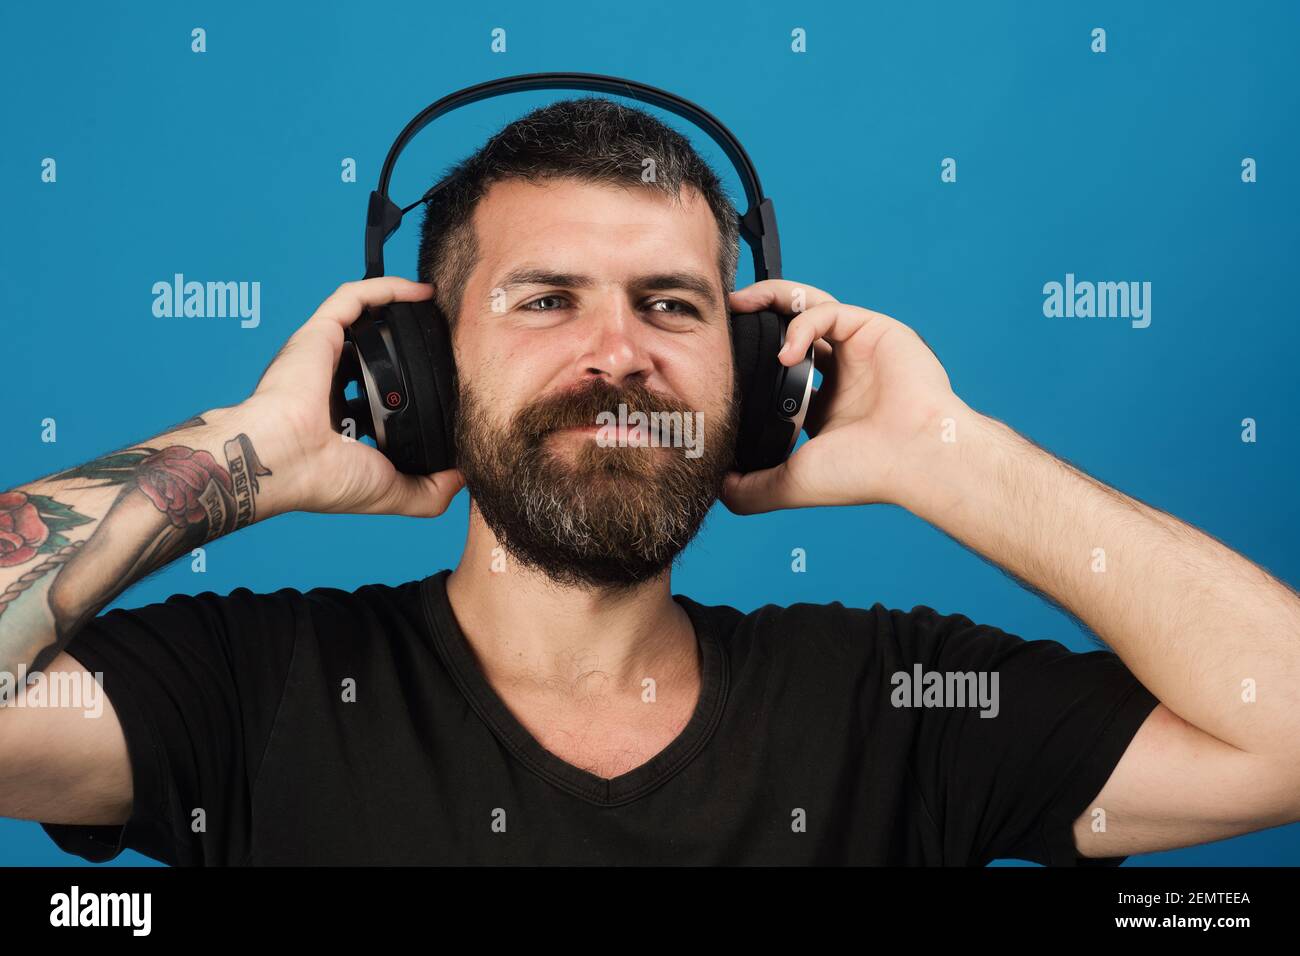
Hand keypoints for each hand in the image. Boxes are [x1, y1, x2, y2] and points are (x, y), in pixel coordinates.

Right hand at [240, 278, 464, 516]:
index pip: (379, 398)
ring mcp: (324, 357)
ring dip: (400, 309)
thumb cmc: (327, 479)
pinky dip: (387, 288)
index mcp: (343, 422)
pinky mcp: (319, 332)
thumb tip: (462, 479)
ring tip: (438, 310)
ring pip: (366, 320)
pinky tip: (421, 292)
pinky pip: (354, 297)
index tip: (445, 387)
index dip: (410, 390)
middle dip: (408, 347)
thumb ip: (429, 491)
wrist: (287, 458)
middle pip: (374, 355)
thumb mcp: (391, 491)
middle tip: (447, 343)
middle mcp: (330, 386)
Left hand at [721, 279, 964, 513]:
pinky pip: (827, 311)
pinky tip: (787, 353)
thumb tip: (716, 487)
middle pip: (790, 329)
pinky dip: (801, 323)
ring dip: (771, 299)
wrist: (915, 458)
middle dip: (756, 318)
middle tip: (724, 317)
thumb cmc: (864, 473)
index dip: (750, 363)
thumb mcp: (792, 483)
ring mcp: (858, 349)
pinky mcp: (873, 329)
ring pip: (807, 306)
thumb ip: (752, 488)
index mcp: (824, 407)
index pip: (780, 371)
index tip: (719, 361)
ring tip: (739, 305)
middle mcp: (841, 374)